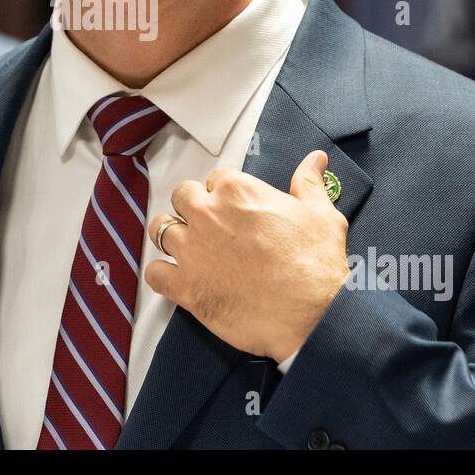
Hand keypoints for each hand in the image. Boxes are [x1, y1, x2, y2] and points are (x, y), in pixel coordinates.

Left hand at [143, 150, 350, 363]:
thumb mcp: (321, 214)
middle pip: (182, 197)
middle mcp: (207, 214)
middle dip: (193, 207)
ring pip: (160, 229)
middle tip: (210, 226)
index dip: (225, 193)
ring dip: (171, 235)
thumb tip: (315, 159)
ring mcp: (192, 250)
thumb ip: (309, 182)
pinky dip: (161, 275)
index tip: (235, 210)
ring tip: (187, 247)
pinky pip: (154, 273)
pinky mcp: (185, 286)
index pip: (217, 178)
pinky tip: (176, 278)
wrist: (311, 315)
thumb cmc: (316, 264)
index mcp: (237, 190)